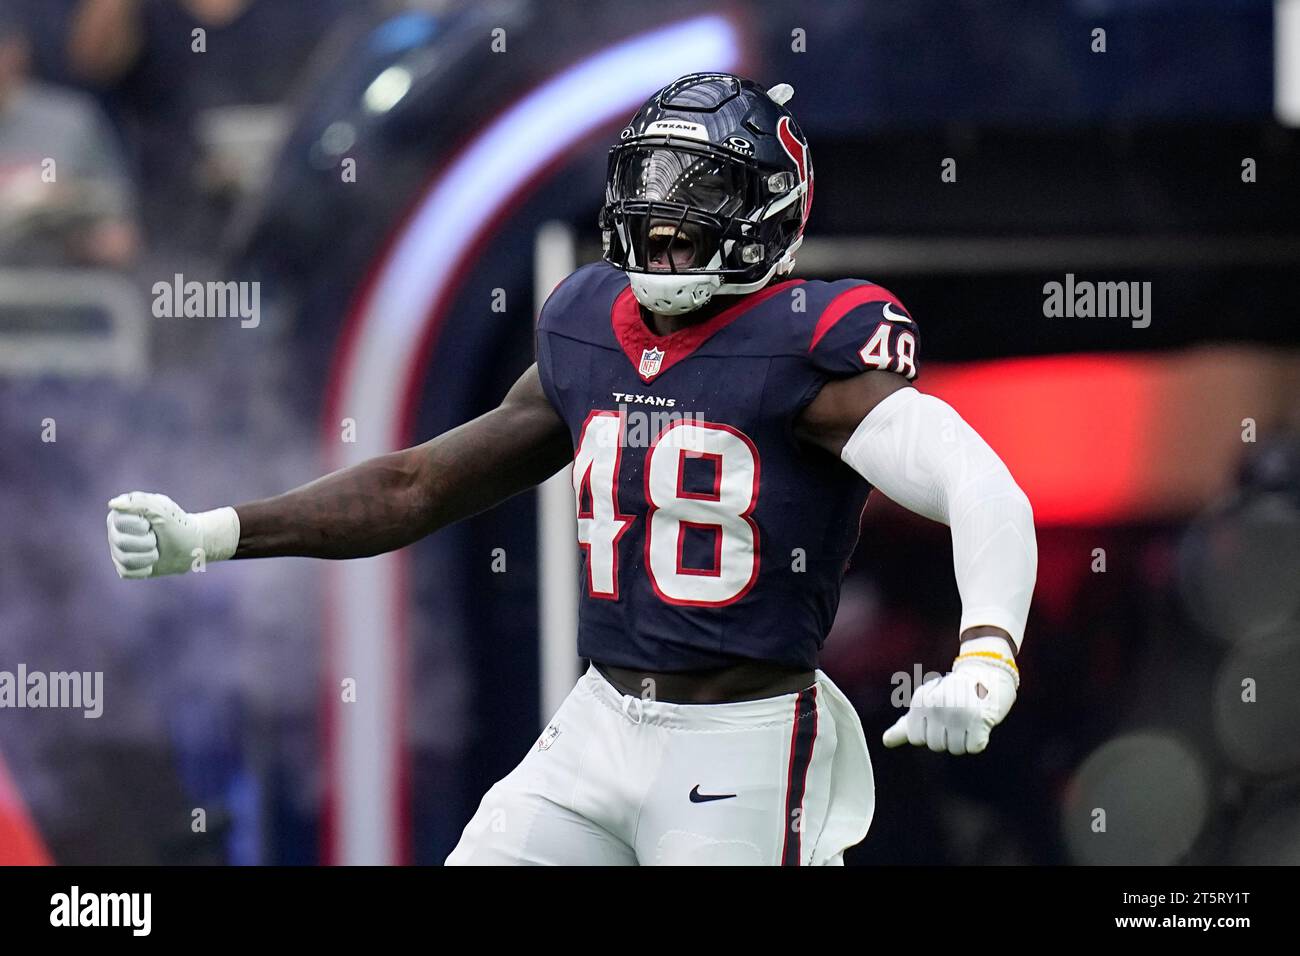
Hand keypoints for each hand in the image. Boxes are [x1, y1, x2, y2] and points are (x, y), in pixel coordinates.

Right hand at [106, 492, 238, 578]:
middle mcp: (115, 531)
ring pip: (124, 559)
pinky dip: (145, 568)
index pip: (121, 522)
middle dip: (147, 542)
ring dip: (148, 556)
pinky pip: (127, 572)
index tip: (152, 524)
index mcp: (120, 513)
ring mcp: (117, 549)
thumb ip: (140, 502)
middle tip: (156, 538)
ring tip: (156, 550)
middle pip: (121, 542)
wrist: (191, 547)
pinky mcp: (124, 566)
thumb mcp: (163, 509)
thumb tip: (113, 504)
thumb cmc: (177, 525)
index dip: (141, 526)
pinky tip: (152, 562)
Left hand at [882, 654, 1017, 754]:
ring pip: (955, 749)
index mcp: (921, 700)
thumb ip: (906, 725)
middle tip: (956, 716)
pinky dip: (978, 740)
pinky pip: (974, 748)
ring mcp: (958, 713)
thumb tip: (886, 741)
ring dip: (963, 739)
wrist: (988, 673)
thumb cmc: (953, 692)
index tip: (938, 717)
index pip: (916, 738)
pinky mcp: (979, 719)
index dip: (928, 732)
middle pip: (935, 745)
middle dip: (946, 736)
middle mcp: (937, 705)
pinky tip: (979, 723)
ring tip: (967, 719)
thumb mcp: (926, 703)